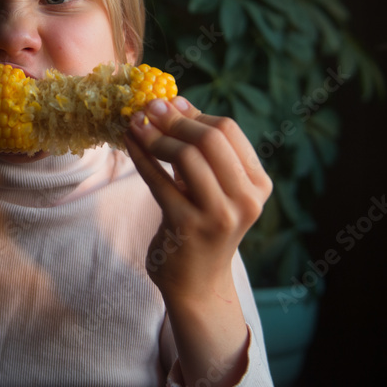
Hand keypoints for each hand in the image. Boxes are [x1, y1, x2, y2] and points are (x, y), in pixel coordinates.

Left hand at [124, 96, 271, 386]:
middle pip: (211, 139)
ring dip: (155, 136)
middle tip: (148, 108)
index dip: (195, 114)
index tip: (169, 103)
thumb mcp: (216, 189)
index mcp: (258, 185)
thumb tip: (176, 102)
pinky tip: (128, 142)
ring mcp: (218, 216)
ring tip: (135, 125)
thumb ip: (203, 152)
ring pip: (186, 156)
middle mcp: (245, 200)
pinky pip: (159, 179)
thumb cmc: (203, 227)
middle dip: (174, 120)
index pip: (229, 132)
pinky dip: (141, 156)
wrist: (198, 284)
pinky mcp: (187, 227)